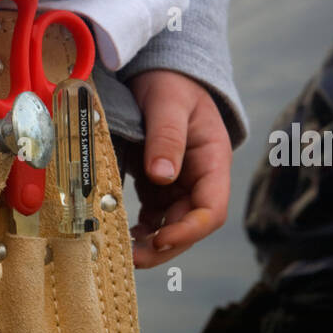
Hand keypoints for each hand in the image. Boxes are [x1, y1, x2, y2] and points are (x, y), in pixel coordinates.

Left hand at [125, 69, 231, 267]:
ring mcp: (178, 186)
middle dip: (163, 246)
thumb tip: (163, 176)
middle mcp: (199, 180)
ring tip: (121, 252)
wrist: (160, 75)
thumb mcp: (168, 103)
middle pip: (188, 226)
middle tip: (131, 257)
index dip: (188, 230)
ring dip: (149, 244)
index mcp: (212, 162)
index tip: (160, 240)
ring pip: (169, 227)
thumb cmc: (170, 84)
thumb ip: (167, 137)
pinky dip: (137, 230)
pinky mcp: (157, 187)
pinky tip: (119, 236)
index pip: (211, 209)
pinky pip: (151, 217)